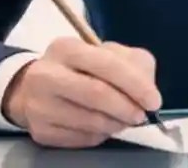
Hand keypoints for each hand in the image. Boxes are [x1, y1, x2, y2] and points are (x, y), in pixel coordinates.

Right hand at [2, 37, 161, 148]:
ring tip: (124, 121)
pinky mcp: (39, 131)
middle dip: (127, 107)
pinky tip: (104, 127)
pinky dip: (100, 135)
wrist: (33, 87)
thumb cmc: (80, 68)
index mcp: (67, 48)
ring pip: (89, 121)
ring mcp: (38, 105)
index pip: (107, 64)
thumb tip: (147, 88)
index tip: (154, 101)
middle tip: (141, 116)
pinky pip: (80, 139)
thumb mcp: (106, 53)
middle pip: (96, 94)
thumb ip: (132, 63)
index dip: (136, 84)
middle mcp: (47, 75)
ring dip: (116, 124)